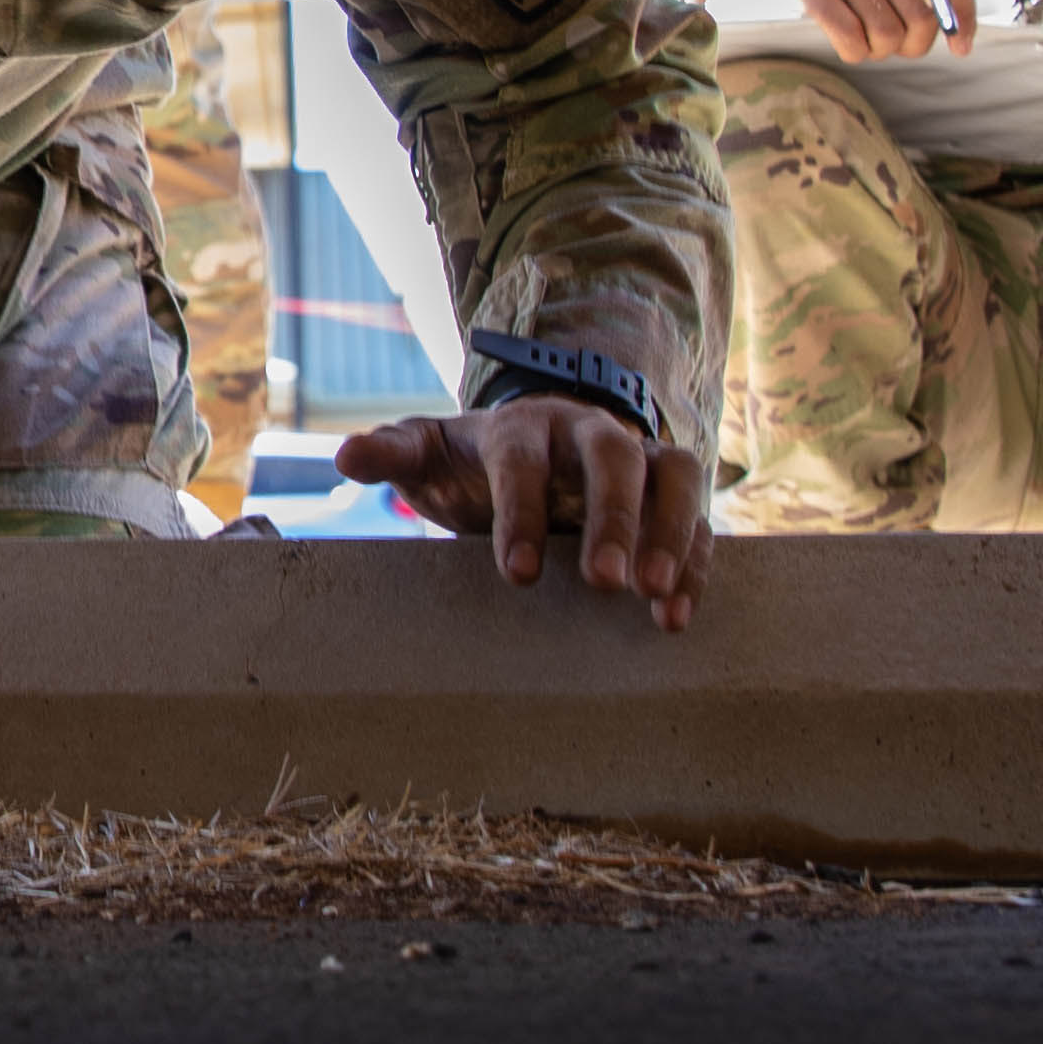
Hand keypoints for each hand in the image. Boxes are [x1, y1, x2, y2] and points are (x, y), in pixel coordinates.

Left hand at [336, 398, 709, 628]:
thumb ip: (393, 453)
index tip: (518, 575)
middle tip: (606, 584)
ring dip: (672, 532)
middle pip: (613, 455)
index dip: (522, 511)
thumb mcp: (429, 454)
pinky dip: (696, 561)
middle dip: (613, 516)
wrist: (528, 453)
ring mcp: (637, 458)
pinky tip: (677, 617)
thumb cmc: (472, 463)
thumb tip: (345, 457)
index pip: (523, 459)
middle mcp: (587, 433)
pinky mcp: (669, 495)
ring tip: (657, 599)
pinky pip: (697, 517)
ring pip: (674, 473)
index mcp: (522, 427)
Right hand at [701, 0, 998, 57]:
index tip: (961, 46)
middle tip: (900, 44)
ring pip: (887, 34)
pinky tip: (850, 42)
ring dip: (883, 50)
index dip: (965, 16)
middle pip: (922, 17)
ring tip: (872, 39)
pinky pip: (851, 40)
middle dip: (915, 44)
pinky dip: (855, 52)